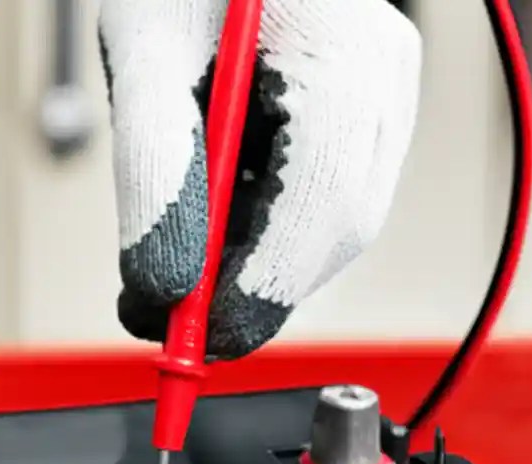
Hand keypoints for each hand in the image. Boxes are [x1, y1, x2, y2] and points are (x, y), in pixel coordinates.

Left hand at [100, 0, 421, 357]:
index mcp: (342, 56)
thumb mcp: (147, 55)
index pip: (319, 208)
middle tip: (165, 316)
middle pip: (334, 227)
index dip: (256, 291)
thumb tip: (160, 290)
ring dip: (251, 260)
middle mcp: (383, 80)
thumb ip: (153, 174)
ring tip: (176, 258)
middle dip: (249, 287)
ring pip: (332, 222)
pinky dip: (262, 226)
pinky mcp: (364, 109)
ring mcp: (385, 95)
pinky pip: (324, 195)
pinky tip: (213, 214)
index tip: (190, 339)